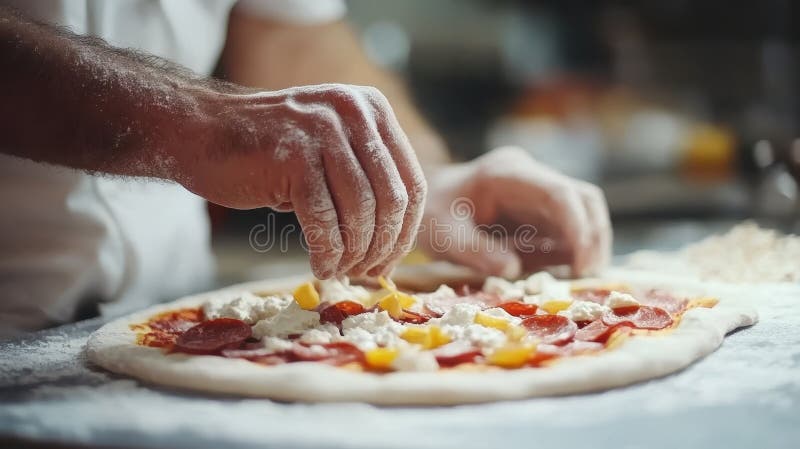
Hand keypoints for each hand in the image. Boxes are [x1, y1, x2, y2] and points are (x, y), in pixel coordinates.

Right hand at [177, 84, 426, 278]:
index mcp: (371, 109)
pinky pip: (324, 219)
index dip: (406, 231)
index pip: (411, 182)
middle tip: (366, 273)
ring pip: (361, 211)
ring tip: (340, 270)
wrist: (200, 130)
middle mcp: (353, 113)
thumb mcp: (328, 148)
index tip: (391, 261)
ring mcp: (323, 131)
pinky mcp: (294, 156)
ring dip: (354, 253)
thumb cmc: (267, 150)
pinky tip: (320, 267)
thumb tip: (394, 241)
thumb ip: (364, 176)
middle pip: (391, 199)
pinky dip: (327, 252)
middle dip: (383, 247)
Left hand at [418, 146, 610, 277]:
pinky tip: (569, 276)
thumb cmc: (433, 214)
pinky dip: (576, 253)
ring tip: (581, 281)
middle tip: (588, 277)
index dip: (577, 226)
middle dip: (593, 238)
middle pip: (583, 200)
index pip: (558, 193)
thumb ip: (475, 251)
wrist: (429, 201)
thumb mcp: (444, 234)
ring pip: (585, 214)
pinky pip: (570, 230)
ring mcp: (539, 194)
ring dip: (590, 247)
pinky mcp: (542, 212)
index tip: (581, 262)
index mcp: (507, 174)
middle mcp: (531, 178)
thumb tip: (512, 270)